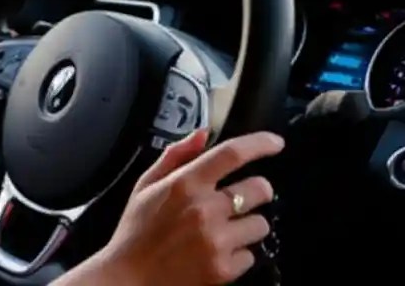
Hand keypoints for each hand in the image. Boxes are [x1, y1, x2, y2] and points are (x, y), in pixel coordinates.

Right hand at [65, 128, 284, 284]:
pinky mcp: (224, 269)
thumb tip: (203, 134)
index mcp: (185, 183)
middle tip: (242, 198)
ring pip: (260, 224)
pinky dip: (238, 255)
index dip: (260, 144)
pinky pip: (251, 255)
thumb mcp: (146, 185)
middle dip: (258, 191)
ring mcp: (217, 240)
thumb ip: (176, 155)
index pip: (232, 153)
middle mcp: (205, 209)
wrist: (130, 278)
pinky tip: (216, 253)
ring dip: (247, 226)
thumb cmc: (136, 231)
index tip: (275, 143)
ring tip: (224, 231)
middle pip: (259, 188)